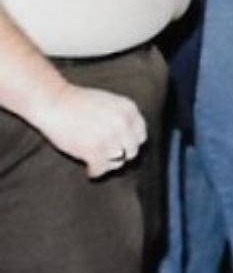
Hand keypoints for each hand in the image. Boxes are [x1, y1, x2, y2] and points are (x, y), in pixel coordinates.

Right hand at [27, 82, 147, 179]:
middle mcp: (123, 124)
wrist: (53, 101)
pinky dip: (95, 171)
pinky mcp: (94, 150)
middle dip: (120, 154)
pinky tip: (90, 169)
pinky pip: (100, 169)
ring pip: (117, 162)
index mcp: (129, 110)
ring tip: (96, 161)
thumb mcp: (110, 103)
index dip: (129, 143)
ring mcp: (109, 137)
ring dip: (107, 163)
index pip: (140, 136)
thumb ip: (123, 119)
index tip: (120, 146)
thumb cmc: (77, 103)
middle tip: (106, 155)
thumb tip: (130, 142)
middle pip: (131, 151)